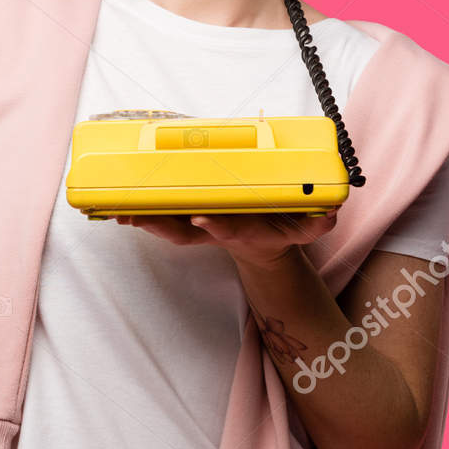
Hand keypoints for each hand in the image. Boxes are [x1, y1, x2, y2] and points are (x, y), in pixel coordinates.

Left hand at [115, 208, 339, 268]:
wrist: (261, 242)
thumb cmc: (275, 227)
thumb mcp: (302, 228)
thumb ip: (317, 222)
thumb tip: (332, 213)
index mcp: (241, 229)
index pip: (228, 228)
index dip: (216, 225)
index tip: (203, 218)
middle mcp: (214, 229)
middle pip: (182, 233)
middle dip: (159, 226)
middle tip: (136, 218)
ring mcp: (199, 227)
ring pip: (164, 227)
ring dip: (141, 220)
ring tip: (118, 212)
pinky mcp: (186, 220)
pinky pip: (158, 217)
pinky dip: (139, 213)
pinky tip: (116, 206)